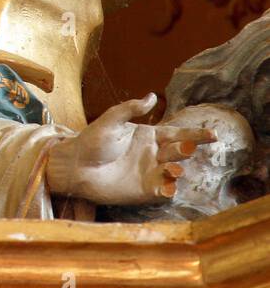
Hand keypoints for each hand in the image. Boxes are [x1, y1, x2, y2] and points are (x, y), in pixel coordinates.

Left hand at [46, 93, 216, 204]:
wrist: (75, 166)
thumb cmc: (91, 141)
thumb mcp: (110, 120)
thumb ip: (130, 109)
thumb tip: (153, 96)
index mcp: (149, 136)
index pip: (179, 133)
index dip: (197, 134)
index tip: (214, 135)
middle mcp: (154, 154)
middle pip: (179, 151)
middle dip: (186, 150)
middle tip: (186, 148)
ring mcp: (151, 173)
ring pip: (175, 171)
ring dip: (178, 170)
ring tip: (172, 167)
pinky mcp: (145, 190)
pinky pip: (164, 191)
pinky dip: (170, 189)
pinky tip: (167, 187)